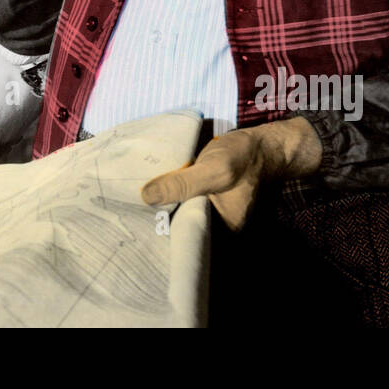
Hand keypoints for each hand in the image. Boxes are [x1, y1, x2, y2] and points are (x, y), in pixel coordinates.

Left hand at [140, 117, 322, 230]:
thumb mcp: (213, 169)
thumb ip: (182, 184)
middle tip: (127, 217)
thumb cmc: (242, 158)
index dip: (161, 240)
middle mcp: (216, 227)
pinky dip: (168, 197)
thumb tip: (146, 197)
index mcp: (222, 230)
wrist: (260, 144)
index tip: (135, 230)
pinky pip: (181, 203)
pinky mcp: (203, 198)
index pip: (186, 244)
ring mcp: (209, 212)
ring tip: (130, 206)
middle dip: (156, 224)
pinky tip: (149, 191)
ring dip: (160, 208)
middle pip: (180, 231)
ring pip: (179, 216)